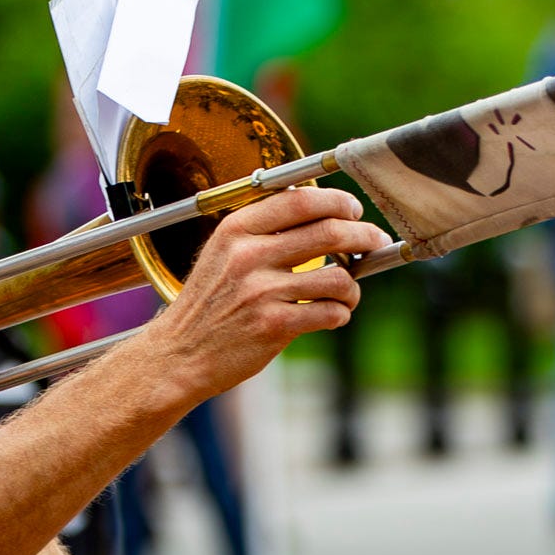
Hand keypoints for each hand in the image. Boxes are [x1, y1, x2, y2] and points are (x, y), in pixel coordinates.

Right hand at [143, 188, 390, 401]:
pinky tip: (333, 315)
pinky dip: (340, 314)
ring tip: (349, 294)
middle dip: (363, 235)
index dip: (338, 202)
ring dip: (353, 287)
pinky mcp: (274, 325)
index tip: (354, 210)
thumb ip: (263, 232)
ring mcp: (262, 291)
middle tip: (374, 242)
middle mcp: (249, 255)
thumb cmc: (208, 305)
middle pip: (329, 231)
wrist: (180, 354)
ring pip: (337, 277)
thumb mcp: (223, 254)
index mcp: (237, 230)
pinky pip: (329, 313)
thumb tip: (322, 218)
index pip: (301, 201)